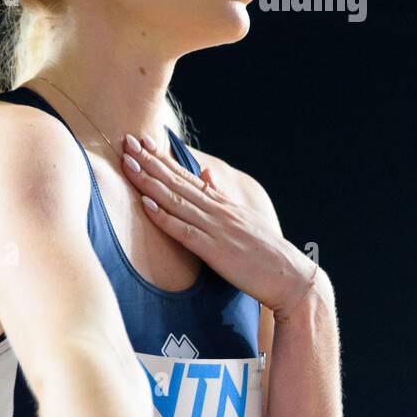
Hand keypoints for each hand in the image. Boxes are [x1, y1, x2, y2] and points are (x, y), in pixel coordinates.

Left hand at [120, 133, 314, 315]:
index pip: (186, 175)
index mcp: (222, 202)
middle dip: (150, 161)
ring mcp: (215, 228)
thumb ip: (220, 195)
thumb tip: (204, 172)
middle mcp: (217, 210)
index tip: (143, 141)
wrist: (289, 276)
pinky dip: (164, 217)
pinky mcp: (214, 250)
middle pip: (177, 181)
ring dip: (150, 182)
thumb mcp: (242, 217)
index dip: (162, 158)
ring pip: (176, 200)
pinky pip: (184, 231)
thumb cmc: (265, 251)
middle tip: (127, 142)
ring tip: (130, 164)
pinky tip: (146, 204)